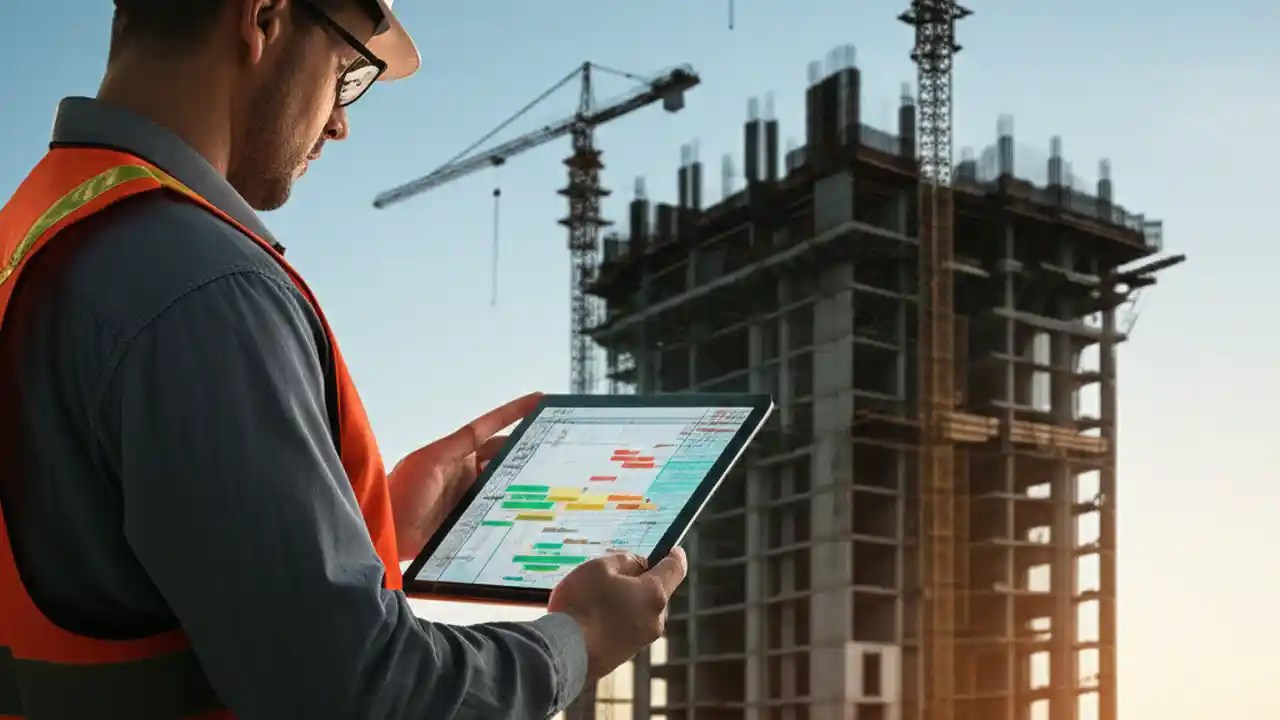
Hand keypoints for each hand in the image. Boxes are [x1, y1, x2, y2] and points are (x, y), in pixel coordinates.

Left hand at [388, 392, 542, 559]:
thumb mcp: (430, 461)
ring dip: (522, 482)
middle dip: (526, 451)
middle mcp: (465, 471)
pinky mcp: (469, 519)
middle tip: (557, 449)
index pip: (490, 427)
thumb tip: (486, 431)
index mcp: (455, 452)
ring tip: (551, 480)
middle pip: (503, 457)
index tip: (539, 400)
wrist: (384, 529)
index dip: (514, 413)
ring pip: (504, 484)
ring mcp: (469, 496)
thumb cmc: (399, 491)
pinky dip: (512, 510)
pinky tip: (530, 512)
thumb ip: (460, 447)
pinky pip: (496, 512)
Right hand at [547, 547, 687, 680]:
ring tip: (593, 598)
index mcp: (654, 594)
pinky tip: (590, 618)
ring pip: (638, 611)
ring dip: (624, 601)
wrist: (563, 653)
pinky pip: (626, 629)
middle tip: (611, 573)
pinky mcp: (624, 655)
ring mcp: (640, 641)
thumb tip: (637, 566)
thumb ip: (624, 560)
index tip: (672, 550)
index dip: (673, 555)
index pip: (675, 569)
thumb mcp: (599, 567)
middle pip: (654, 591)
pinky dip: (614, 620)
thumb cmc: (582, 605)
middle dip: (639, 580)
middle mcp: (654, 620)